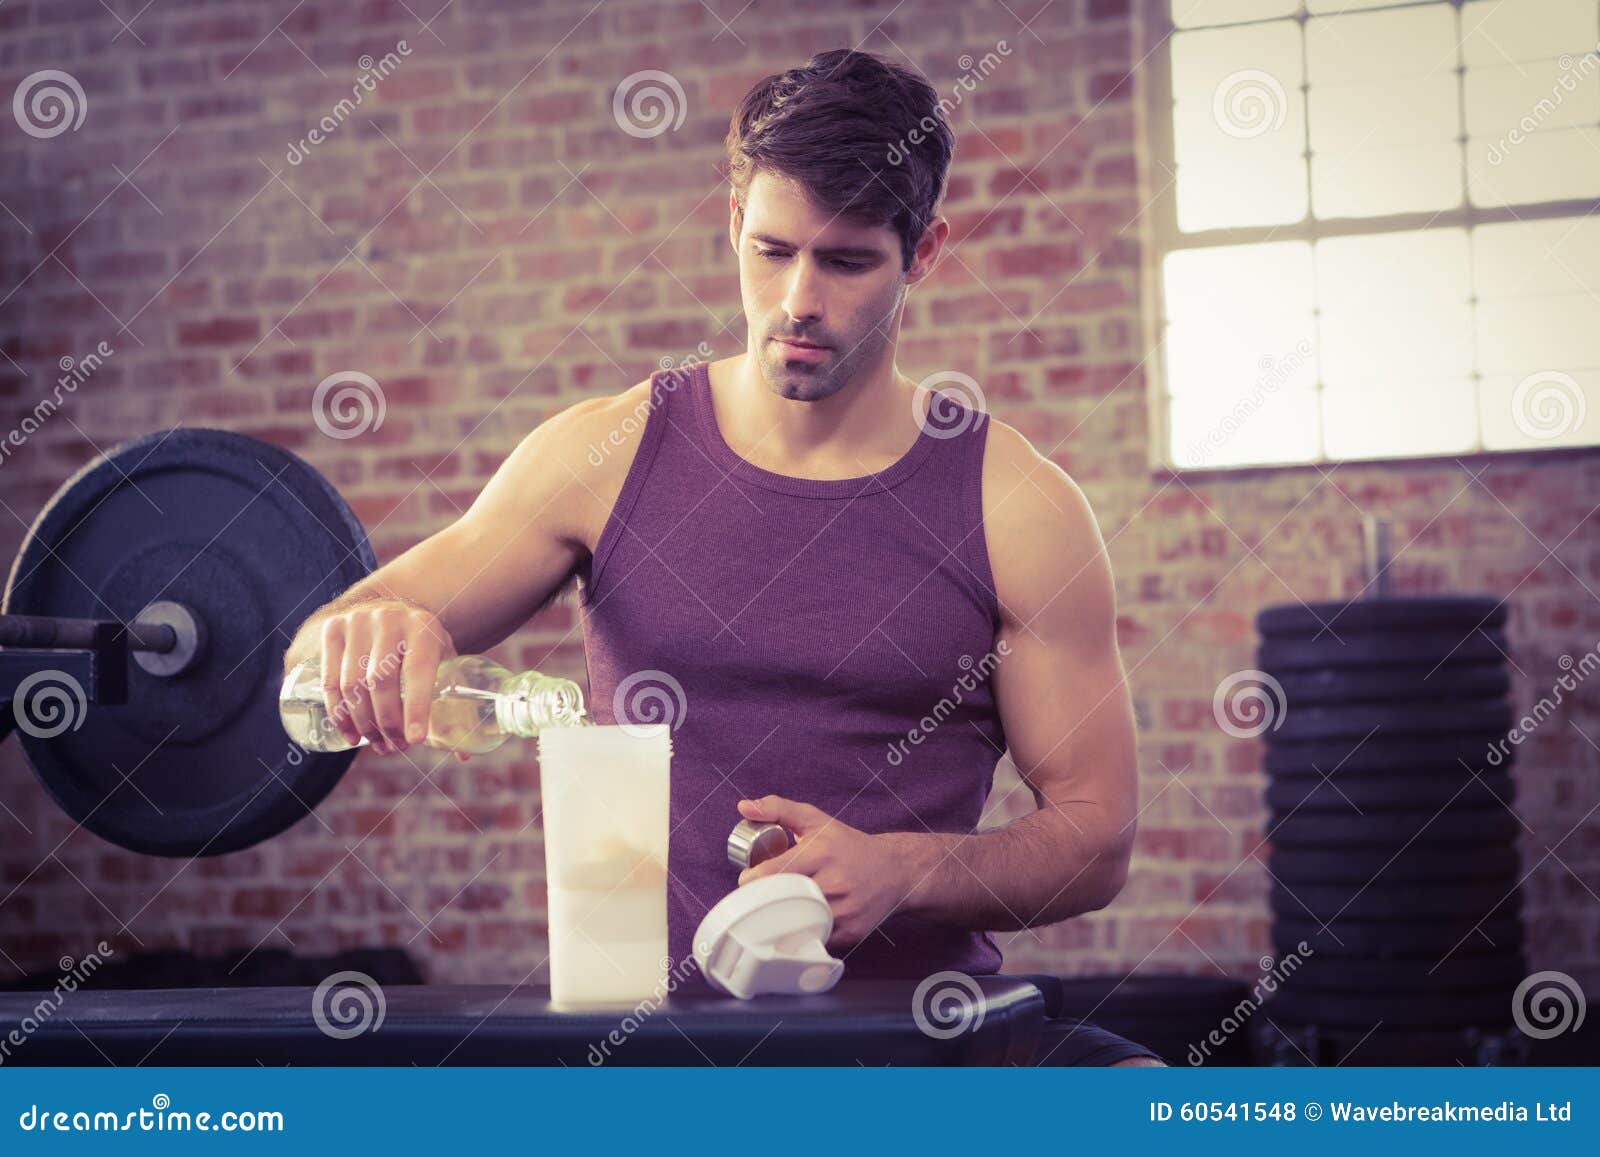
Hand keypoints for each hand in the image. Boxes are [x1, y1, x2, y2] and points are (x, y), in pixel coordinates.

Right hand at [317, 599, 465, 758]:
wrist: (385, 606)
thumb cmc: (420, 643)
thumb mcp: (442, 658)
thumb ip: (452, 699)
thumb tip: (463, 754)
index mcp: (424, 627)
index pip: (418, 671)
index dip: (416, 708)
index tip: (415, 740)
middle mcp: (389, 620)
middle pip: (381, 682)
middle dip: (387, 723)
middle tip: (395, 747)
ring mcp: (357, 622)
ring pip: (353, 685)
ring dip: (363, 723)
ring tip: (375, 743)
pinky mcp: (332, 629)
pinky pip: (330, 681)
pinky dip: (338, 712)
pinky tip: (349, 732)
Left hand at [735, 795, 917, 949]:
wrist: (894, 870)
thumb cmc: (847, 845)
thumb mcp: (816, 820)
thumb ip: (779, 809)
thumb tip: (744, 807)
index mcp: (822, 853)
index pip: (776, 871)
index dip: (754, 879)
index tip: (747, 880)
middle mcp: (835, 882)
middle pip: (785, 899)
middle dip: (765, 900)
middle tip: (755, 898)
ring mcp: (845, 909)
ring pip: (800, 922)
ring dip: (783, 919)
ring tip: (774, 911)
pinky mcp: (852, 931)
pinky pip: (817, 938)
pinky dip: (805, 932)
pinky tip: (801, 922)